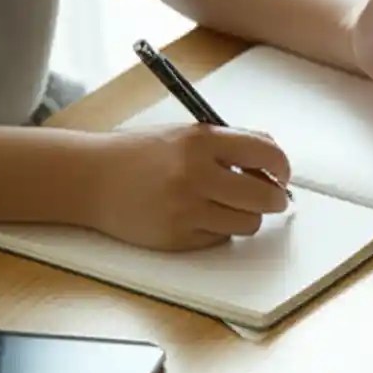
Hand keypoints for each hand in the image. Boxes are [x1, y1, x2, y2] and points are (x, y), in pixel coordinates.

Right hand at [83, 125, 291, 250]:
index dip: (282, 167)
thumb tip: (275, 162)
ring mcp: (186, 209)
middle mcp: (195, 174)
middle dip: (275, 198)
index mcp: (201, 141)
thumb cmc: (142, 155)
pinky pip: (222, 238)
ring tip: (226, 204)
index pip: (267, 153)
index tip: (281, 174)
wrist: (90, 179)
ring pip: (249, 223)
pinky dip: (219, 229)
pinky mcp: (177, 237)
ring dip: (247, 216)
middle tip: (271, 197)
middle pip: (265, 196)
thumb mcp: (187, 134)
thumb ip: (232, 143)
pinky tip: (198, 215)